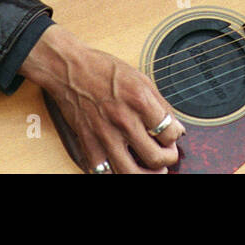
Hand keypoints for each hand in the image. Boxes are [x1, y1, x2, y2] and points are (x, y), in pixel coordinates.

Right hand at [18, 24, 185, 173]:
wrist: (68, 69)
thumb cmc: (103, 70)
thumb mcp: (140, 78)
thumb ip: (160, 104)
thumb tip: (176, 127)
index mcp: (139, 100)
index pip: (169, 133)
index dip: (175, 137)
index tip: (172, 136)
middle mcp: (123, 119)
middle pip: (155, 157)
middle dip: (167, 159)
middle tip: (167, 156)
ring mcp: (104, 135)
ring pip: (131, 173)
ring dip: (146, 175)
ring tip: (152, 170)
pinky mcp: (88, 143)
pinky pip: (104, 171)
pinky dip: (115, 172)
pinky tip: (123, 166)